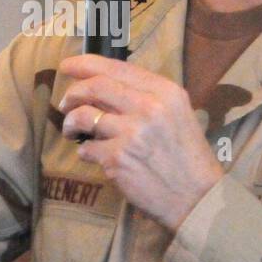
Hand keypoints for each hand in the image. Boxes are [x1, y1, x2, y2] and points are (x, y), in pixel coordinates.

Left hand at [57, 54, 222, 230]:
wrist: (197, 197)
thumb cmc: (187, 156)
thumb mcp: (177, 114)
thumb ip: (147, 97)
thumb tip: (104, 86)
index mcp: (165, 91)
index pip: (117, 68)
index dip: (86, 64)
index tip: (68, 66)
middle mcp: (148, 107)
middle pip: (96, 86)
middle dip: (73, 92)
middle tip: (64, 102)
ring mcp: (132, 133)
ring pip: (84, 116)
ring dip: (70, 122)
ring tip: (71, 131)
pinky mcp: (118, 159)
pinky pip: (87, 148)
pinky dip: (85, 152)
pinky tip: (95, 156)